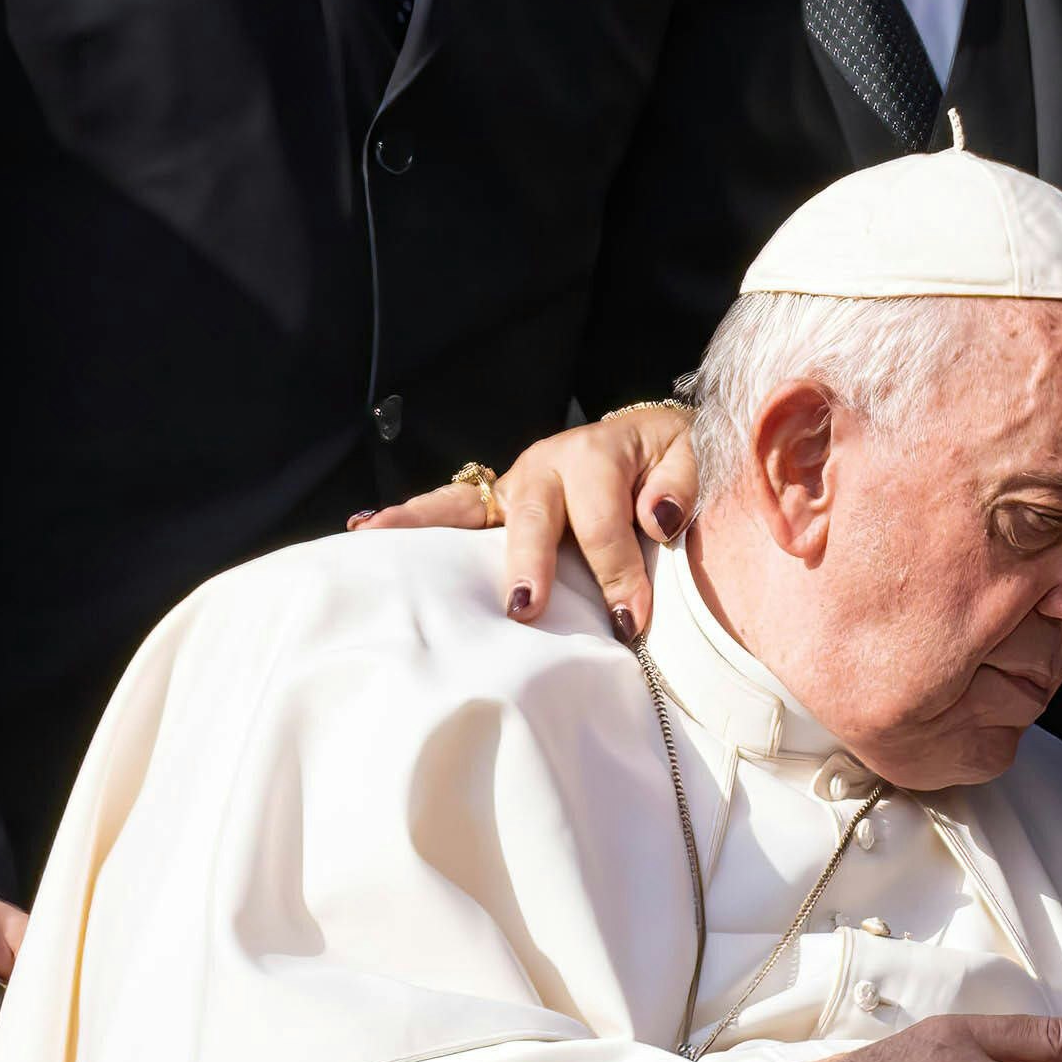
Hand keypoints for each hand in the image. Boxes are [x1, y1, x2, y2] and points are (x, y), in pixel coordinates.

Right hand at [347, 402, 695, 633]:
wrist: (658, 442)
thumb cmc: (676, 462)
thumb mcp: (697, 460)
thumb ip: (684, 484)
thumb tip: (658, 518)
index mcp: (598, 453)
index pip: (604, 520)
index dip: (618, 570)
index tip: (631, 619)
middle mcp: (547, 464)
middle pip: (534, 517)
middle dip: (529, 564)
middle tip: (526, 609)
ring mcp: (514, 486)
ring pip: (468, 508)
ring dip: (426, 528)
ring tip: (378, 542)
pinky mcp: (498, 505)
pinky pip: (451, 510)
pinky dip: (410, 518)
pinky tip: (365, 530)